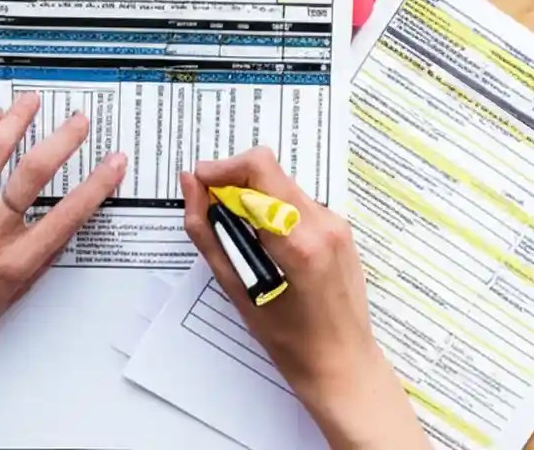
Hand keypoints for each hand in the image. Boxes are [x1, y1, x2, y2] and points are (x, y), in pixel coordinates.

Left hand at [0, 93, 127, 449]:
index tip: (114, 161)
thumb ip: (34, 264)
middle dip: (63, 139)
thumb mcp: (5, 304)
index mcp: (13, 265)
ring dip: (17, 121)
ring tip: (31, 102)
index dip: (98, 183)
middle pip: (34, 172)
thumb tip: (60, 231)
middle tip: (78, 120)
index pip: (69, 214)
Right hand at [180, 148, 428, 449]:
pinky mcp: (341, 230)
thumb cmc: (290, 341)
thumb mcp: (237, 289)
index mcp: (299, 240)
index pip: (259, 169)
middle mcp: (324, 223)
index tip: (199, 183)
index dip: (222, 168)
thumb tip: (190, 187)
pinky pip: (298, 202)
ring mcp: (338, 225)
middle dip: (233, 179)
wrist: (342, 364)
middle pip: (270, 170)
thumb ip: (207, 233)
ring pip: (283, 184)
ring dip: (253, 194)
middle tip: (210, 206)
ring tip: (236, 232)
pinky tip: (263, 242)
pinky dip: (273, 209)